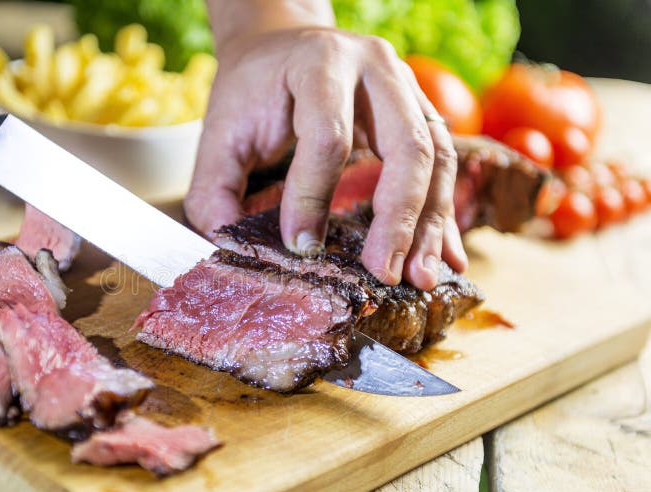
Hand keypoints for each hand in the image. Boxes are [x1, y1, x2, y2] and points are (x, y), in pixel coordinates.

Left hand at [184, 26, 467, 290]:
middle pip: (406, 144)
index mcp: (319, 63)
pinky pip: (444, 164)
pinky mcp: (420, 112)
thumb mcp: (220, 132)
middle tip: (383, 273)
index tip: (301, 246)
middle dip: (397, 217)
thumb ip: (214, 189)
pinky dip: (443, 215)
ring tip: (420, 276)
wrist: (282, 46)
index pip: (328, 135)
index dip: (313, 196)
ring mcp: (406, 87)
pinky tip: (446, 256)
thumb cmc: (252, 90)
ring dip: (431, 223)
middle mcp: (375, 68)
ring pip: (437, 156)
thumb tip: (229, 246)